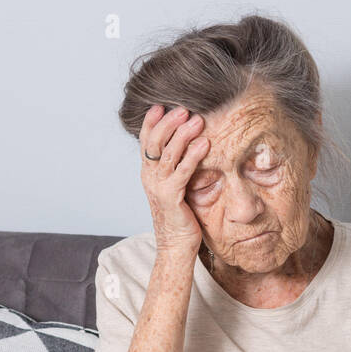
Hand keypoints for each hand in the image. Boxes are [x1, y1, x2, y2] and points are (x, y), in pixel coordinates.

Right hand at [139, 104, 209, 255]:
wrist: (175, 246)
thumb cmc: (180, 216)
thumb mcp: (175, 186)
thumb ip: (176, 167)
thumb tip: (189, 144)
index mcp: (149, 173)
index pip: (146, 141)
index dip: (151, 122)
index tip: (161, 104)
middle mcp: (150, 178)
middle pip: (154, 142)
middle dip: (168, 122)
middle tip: (183, 107)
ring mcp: (158, 188)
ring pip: (168, 154)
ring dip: (182, 134)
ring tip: (197, 120)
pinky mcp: (171, 198)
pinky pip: (182, 172)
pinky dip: (193, 156)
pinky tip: (205, 144)